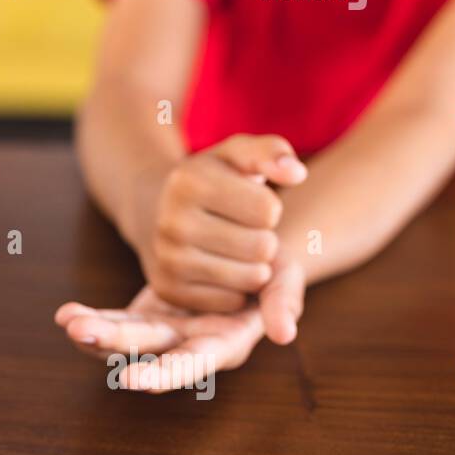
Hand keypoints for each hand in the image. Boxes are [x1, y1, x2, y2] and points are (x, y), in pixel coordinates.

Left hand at [55, 248, 306, 391]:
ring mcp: (166, 331)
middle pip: (148, 352)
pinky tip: (65, 315)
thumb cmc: (274, 267)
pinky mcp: (149, 313)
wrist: (246, 252)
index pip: (194, 363)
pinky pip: (118, 320)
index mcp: (227, 342)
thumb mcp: (286, 276)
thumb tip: (284, 333)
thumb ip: (286, 302)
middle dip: (114, 345)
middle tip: (79, 332)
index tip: (134, 379)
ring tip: (67, 322)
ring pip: (126, 339)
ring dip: (95, 334)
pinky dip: (94, 318)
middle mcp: (191, 344)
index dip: (166, 372)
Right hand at [141, 134, 306, 314]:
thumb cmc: (214, 182)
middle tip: (240, 229)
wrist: (157, 211)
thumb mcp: (238, 156)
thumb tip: (296, 174)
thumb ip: (272, 152)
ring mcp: (167, 258)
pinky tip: (217, 267)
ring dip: (254, 266)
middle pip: (263, 247)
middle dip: (264, 239)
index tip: (246, 202)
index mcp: (188, 181)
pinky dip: (235, 289)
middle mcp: (171, 221)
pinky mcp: (168, 290)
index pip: (269, 210)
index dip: (268, 208)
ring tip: (231, 248)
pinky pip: (232, 302)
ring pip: (252, 279)